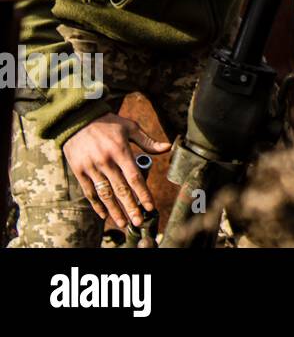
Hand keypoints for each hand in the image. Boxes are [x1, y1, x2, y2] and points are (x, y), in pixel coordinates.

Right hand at [63, 113, 169, 229]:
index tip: (151, 206)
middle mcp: (106, 161)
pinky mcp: (79, 171)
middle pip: (120, 189)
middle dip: (131, 207)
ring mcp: (91, 167)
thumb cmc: (108, 123)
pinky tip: (104, 215)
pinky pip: (89, 191)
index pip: (134, 177)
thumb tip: (168, 147)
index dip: (143, 193)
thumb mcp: (130, 127)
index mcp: (120, 151)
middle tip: (138, 222)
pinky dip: (96, 204)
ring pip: (105, 194)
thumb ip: (148, 141)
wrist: (77, 119)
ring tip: (123, 223)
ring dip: (114, 210)